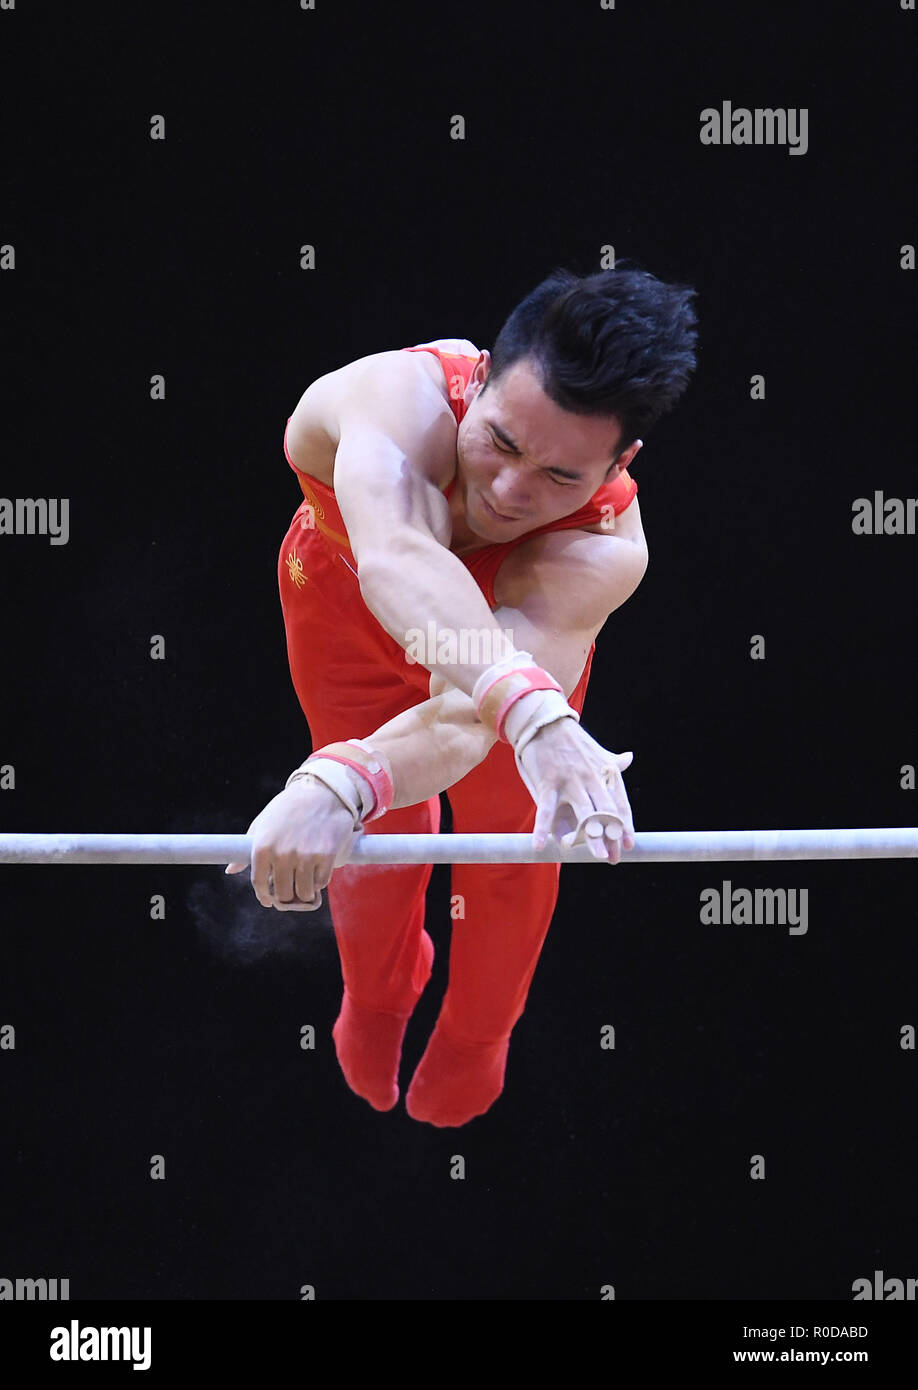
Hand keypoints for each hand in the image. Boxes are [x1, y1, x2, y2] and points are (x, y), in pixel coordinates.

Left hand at [225, 778, 359, 910]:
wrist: (322, 791)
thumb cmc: (290, 808)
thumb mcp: (263, 824)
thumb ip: (247, 850)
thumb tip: (230, 870)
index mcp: (262, 847)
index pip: (260, 884)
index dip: (265, 896)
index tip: (269, 900)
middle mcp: (282, 853)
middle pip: (283, 893)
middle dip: (287, 896)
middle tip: (292, 891)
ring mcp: (305, 855)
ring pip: (304, 893)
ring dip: (305, 892)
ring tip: (306, 883)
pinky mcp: (326, 855)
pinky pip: (322, 883)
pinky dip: (320, 882)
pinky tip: (318, 872)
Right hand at [516, 719, 635, 861]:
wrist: (546, 722)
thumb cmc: (572, 741)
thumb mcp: (596, 750)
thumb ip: (612, 761)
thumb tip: (629, 758)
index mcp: (605, 772)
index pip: (619, 803)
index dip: (625, 825)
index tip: (629, 845)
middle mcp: (592, 778)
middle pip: (606, 813)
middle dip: (611, 837)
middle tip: (613, 858)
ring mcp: (571, 781)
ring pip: (584, 813)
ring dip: (591, 837)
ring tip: (597, 855)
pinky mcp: (549, 782)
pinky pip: (546, 810)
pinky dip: (542, 828)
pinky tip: (541, 845)